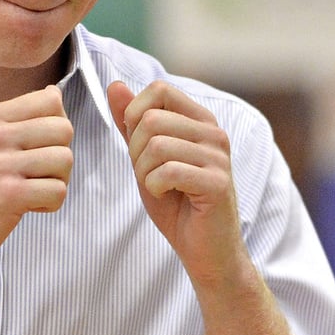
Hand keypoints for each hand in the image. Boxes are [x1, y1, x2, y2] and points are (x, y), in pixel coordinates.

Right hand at [0, 85, 72, 276]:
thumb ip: (16, 120)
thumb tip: (54, 94)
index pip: (51, 100)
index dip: (57, 125)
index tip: (41, 147)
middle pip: (64, 129)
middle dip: (61, 155)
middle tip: (40, 174)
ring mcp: (2, 164)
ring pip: (65, 160)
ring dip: (57, 181)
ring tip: (33, 191)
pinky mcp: (10, 194)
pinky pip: (58, 191)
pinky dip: (50, 204)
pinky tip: (27, 207)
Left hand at [107, 80, 244, 283]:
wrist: (205, 250)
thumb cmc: (177, 204)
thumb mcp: (146, 159)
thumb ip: (132, 123)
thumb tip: (115, 84)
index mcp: (200, 120)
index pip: (160, 89)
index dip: (134, 113)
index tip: (137, 144)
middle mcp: (214, 133)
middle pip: (151, 119)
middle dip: (135, 151)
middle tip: (149, 175)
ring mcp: (219, 157)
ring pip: (156, 145)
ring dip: (144, 172)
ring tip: (158, 187)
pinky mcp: (218, 182)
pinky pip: (168, 171)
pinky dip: (155, 187)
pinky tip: (167, 196)